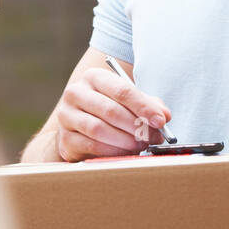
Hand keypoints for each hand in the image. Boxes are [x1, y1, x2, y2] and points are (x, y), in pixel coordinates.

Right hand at [52, 64, 171, 161]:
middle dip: (137, 126)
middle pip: (110, 110)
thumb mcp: (130, 102)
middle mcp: (75, 93)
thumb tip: (165, 116)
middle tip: (154, 137)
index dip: (144, 106)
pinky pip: (91, 146)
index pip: (122, 90)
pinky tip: (125, 152)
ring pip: (99, 129)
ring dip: (125, 140)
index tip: (161, 121)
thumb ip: (149, 105)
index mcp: (93, 77)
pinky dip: (112, 150)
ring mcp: (66, 116)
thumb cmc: (110, 109)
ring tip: (141, 145)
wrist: (79, 126)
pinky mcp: (64, 138)